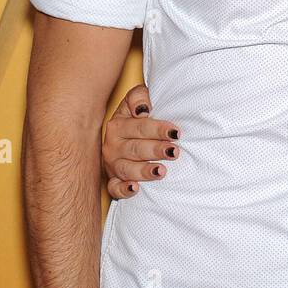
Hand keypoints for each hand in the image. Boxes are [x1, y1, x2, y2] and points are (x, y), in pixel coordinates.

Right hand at [102, 84, 179, 198]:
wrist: (121, 137)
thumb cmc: (135, 120)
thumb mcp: (134, 102)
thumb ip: (139, 96)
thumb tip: (143, 108)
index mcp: (118, 125)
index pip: (139, 127)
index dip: (158, 129)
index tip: (175, 132)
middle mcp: (113, 145)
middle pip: (135, 149)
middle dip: (155, 150)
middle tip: (173, 151)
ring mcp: (112, 164)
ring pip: (126, 169)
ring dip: (143, 171)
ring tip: (161, 172)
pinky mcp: (113, 180)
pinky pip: (114, 188)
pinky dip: (123, 190)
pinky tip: (135, 189)